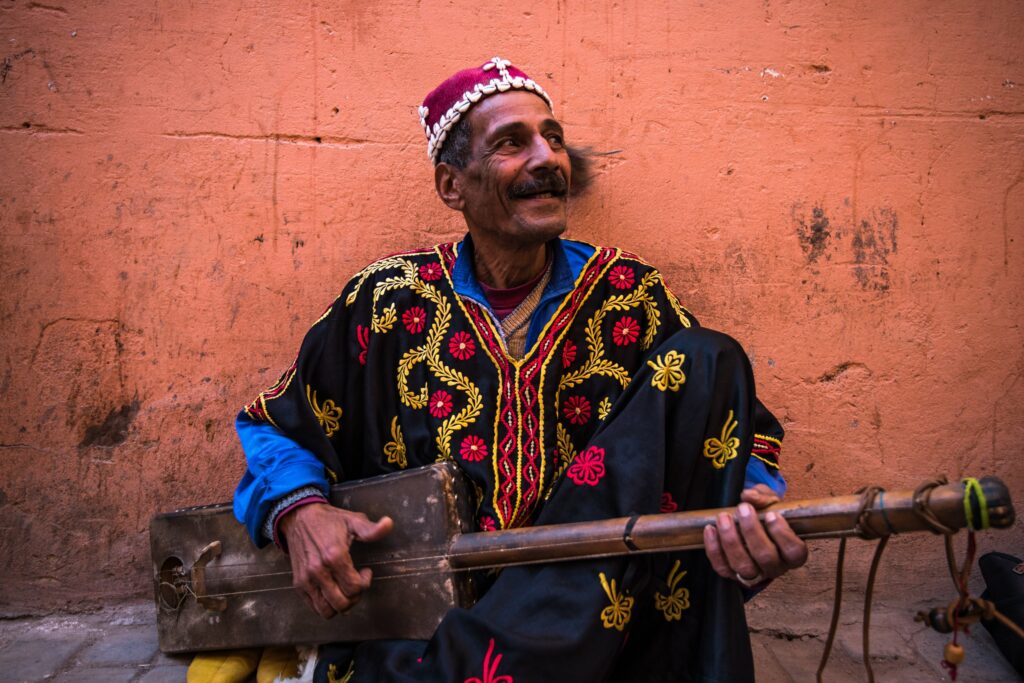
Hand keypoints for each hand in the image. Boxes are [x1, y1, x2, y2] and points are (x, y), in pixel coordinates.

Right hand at [278, 503, 393, 617]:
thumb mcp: (352, 521)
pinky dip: (326, 605)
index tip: (365, 572)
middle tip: (356, 584)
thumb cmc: (328, 520)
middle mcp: (318, 571)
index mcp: (334, 556)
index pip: (354, 587)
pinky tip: (332, 590)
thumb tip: (388, 524)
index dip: (365, 583)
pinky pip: (314, 607)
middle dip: (355, 597)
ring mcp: (306, 579)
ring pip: (327, 610)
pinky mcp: (298, 584)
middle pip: (342, 603)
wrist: (299, 518)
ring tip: (344, 590)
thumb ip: (371, 529)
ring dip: (340, 605)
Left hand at [703, 484, 807, 585]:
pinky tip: (711, 529)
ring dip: (731, 540)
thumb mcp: (771, 503)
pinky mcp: (732, 575)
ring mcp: (754, 574)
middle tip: (743, 509)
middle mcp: (775, 567)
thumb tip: (749, 495)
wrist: (752, 527)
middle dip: (752, 531)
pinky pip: (722, 567)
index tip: (771, 515)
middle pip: (766, 557)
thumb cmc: (767, 516)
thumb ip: (763, 497)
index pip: (794, 551)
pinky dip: (714, 549)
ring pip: (743, 566)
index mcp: (792, 553)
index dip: (783, 534)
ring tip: (724, 517)